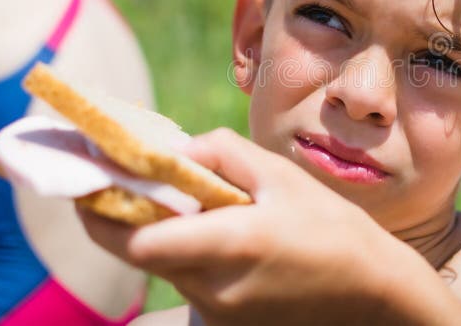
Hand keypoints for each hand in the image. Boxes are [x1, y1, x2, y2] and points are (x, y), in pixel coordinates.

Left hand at [79, 128, 460, 325]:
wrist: (369, 289)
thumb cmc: (331, 226)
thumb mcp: (281, 176)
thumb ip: (221, 154)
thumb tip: (175, 152)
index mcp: (232, 244)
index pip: (138, 241)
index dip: (102, 213)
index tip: (91, 180)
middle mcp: (217, 287)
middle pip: (140, 255)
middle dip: (117, 219)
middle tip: (118, 182)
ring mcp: (220, 313)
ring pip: (162, 269)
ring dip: (154, 235)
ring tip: (178, 200)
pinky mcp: (226, 323)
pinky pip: (186, 283)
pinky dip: (182, 255)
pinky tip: (210, 232)